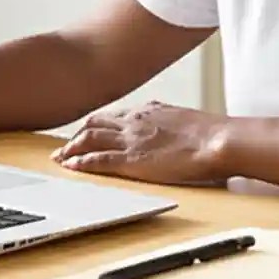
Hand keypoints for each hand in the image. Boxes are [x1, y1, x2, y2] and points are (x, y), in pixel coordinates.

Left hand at [50, 101, 233, 185]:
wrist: (218, 140)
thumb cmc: (210, 133)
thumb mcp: (184, 118)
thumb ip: (169, 119)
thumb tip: (169, 122)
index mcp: (147, 111)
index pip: (112, 116)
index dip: (95, 125)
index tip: (86, 133)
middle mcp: (133, 122)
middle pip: (93, 124)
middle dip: (76, 135)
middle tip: (64, 147)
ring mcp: (130, 140)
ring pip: (89, 139)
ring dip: (71, 149)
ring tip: (60, 158)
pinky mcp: (132, 160)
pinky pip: (99, 160)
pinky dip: (82, 163)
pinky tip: (72, 167)